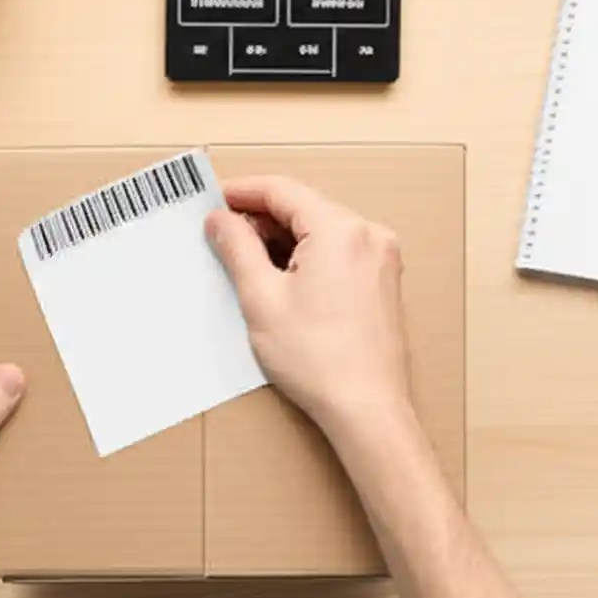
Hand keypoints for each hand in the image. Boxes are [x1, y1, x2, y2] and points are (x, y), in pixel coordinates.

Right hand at [205, 176, 412, 435]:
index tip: (215, 200)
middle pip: (304, 207)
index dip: (242, 191)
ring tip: (248, 263)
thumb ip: (238, 249)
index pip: (282, 190)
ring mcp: (380, 257)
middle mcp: (367, 235)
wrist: (366, 408)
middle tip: (223, 236)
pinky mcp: (382, 280)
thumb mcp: (262, 298)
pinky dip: (308, 255)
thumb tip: (220, 220)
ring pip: (321, 229)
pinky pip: (339, 250)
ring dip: (283, 238)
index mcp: (339, 230)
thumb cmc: (320, 360)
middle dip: (261, 218)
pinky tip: (282, 278)